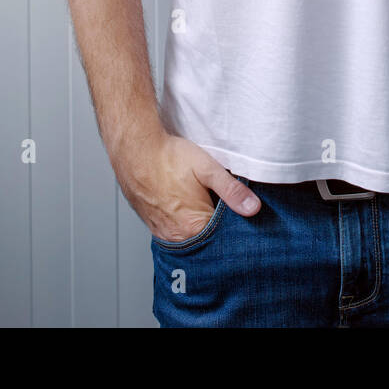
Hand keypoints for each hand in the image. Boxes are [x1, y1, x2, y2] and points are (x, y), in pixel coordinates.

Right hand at [114, 132, 260, 241]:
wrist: (135, 149)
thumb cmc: (169, 157)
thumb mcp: (207, 169)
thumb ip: (232, 190)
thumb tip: (253, 208)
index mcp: (193, 227)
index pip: (225, 237)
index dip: (235, 223)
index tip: (238, 211)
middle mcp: (177, 236)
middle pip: (208, 239)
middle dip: (218, 225)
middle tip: (217, 201)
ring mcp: (163, 232)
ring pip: (191, 235)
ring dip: (200, 223)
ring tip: (200, 201)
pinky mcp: (154, 225)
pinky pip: (176, 230)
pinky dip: (185, 222)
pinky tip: (186, 204)